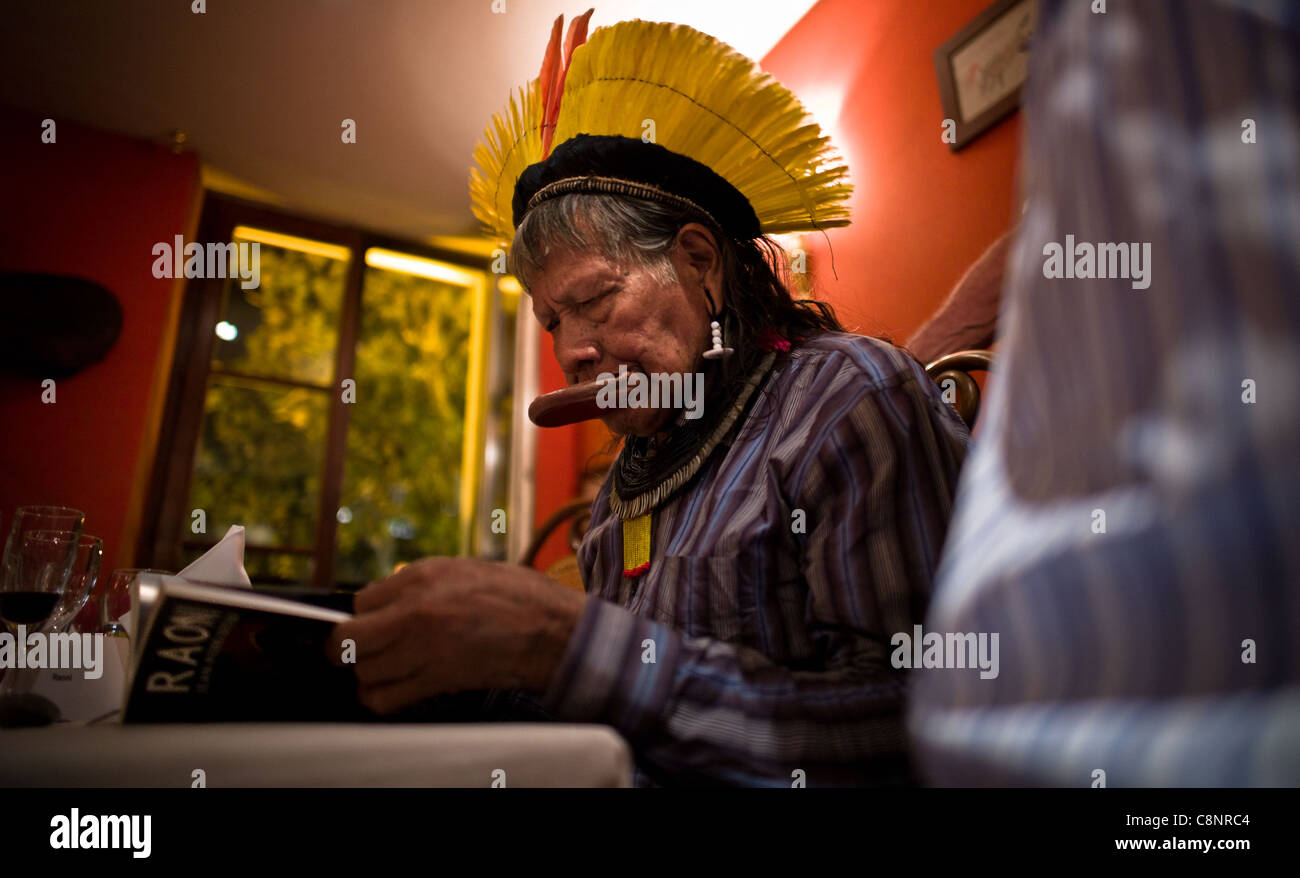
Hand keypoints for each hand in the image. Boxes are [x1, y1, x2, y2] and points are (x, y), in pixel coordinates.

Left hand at [329, 557, 586, 714]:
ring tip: (387, 672)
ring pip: (363, 672)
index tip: (374, 625)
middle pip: (347, 638)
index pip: (360, 601)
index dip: (365, 616)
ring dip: (370, 675)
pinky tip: (395, 691)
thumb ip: (421, 583)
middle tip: (360, 652)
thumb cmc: (517, 597)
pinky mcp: (436, 679)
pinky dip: (382, 699)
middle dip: (348, 648)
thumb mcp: (463, 570)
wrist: (552, 630)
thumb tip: (387, 601)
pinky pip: (385, 698)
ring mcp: (423, 647)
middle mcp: (414, 610)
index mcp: (421, 577)